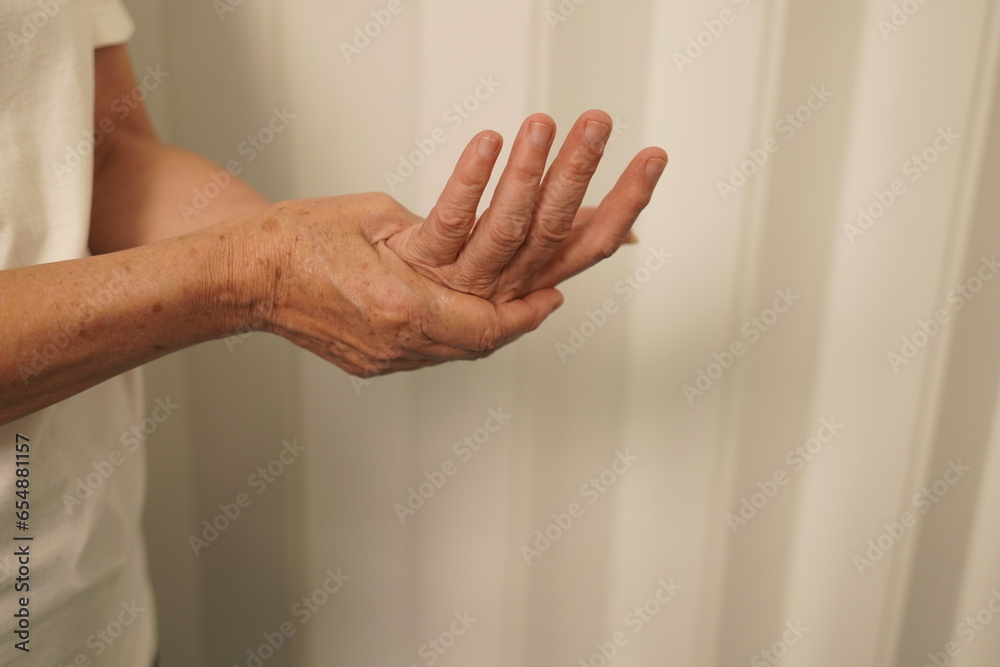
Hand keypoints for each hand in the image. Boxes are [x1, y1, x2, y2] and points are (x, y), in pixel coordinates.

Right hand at [238, 194, 563, 376]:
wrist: (244, 276)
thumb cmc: (300, 237)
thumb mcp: (376, 217)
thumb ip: (433, 233)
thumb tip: (471, 234)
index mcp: (402, 306)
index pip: (489, 323)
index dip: (529, 312)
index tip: (554, 296)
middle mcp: (398, 342)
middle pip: (481, 342)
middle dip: (520, 318)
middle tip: (550, 299)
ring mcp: (382, 358)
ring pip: (458, 350)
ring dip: (492, 326)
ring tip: (519, 304)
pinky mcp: (369, 361)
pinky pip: (429, 350)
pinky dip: (457, 332)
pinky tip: (464, 313)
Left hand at [386, 110, 666, 302]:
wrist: (338, 306)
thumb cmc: (420, 279)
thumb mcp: (503, 269)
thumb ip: (556, 245)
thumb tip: (625, 236)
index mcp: (525, 282)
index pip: (590, 244)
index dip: (626, 203)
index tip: (652, 159)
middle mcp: (499, 287)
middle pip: (553, 230)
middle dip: (580, 173)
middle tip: (598, 123)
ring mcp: (457, 279)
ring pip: (508, 227)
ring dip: (530, 172)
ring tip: (544, 124)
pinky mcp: (417, 260)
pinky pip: (450, 221)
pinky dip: (471, 180)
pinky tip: (488, 142)